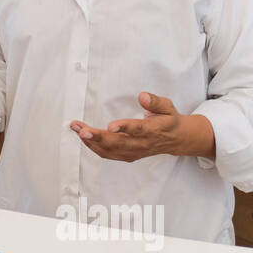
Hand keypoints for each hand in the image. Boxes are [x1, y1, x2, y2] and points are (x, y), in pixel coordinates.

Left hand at [69, 92, 210, 161]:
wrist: (175, 140)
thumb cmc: (168, 120)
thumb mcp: (168, 107)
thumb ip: (156, 102)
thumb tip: (143, 96)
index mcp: (152, 130)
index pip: (137, 130)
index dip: (124, 128)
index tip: (111, 126)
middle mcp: (141, 144)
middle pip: (117, 143)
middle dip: (97, 137)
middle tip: (81, 130)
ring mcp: (133, 152)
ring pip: (109, 150)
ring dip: (91, 141)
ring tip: (76, 128)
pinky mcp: (127, 156)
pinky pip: (107, 154)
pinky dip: (93, 147)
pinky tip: (83, 137)